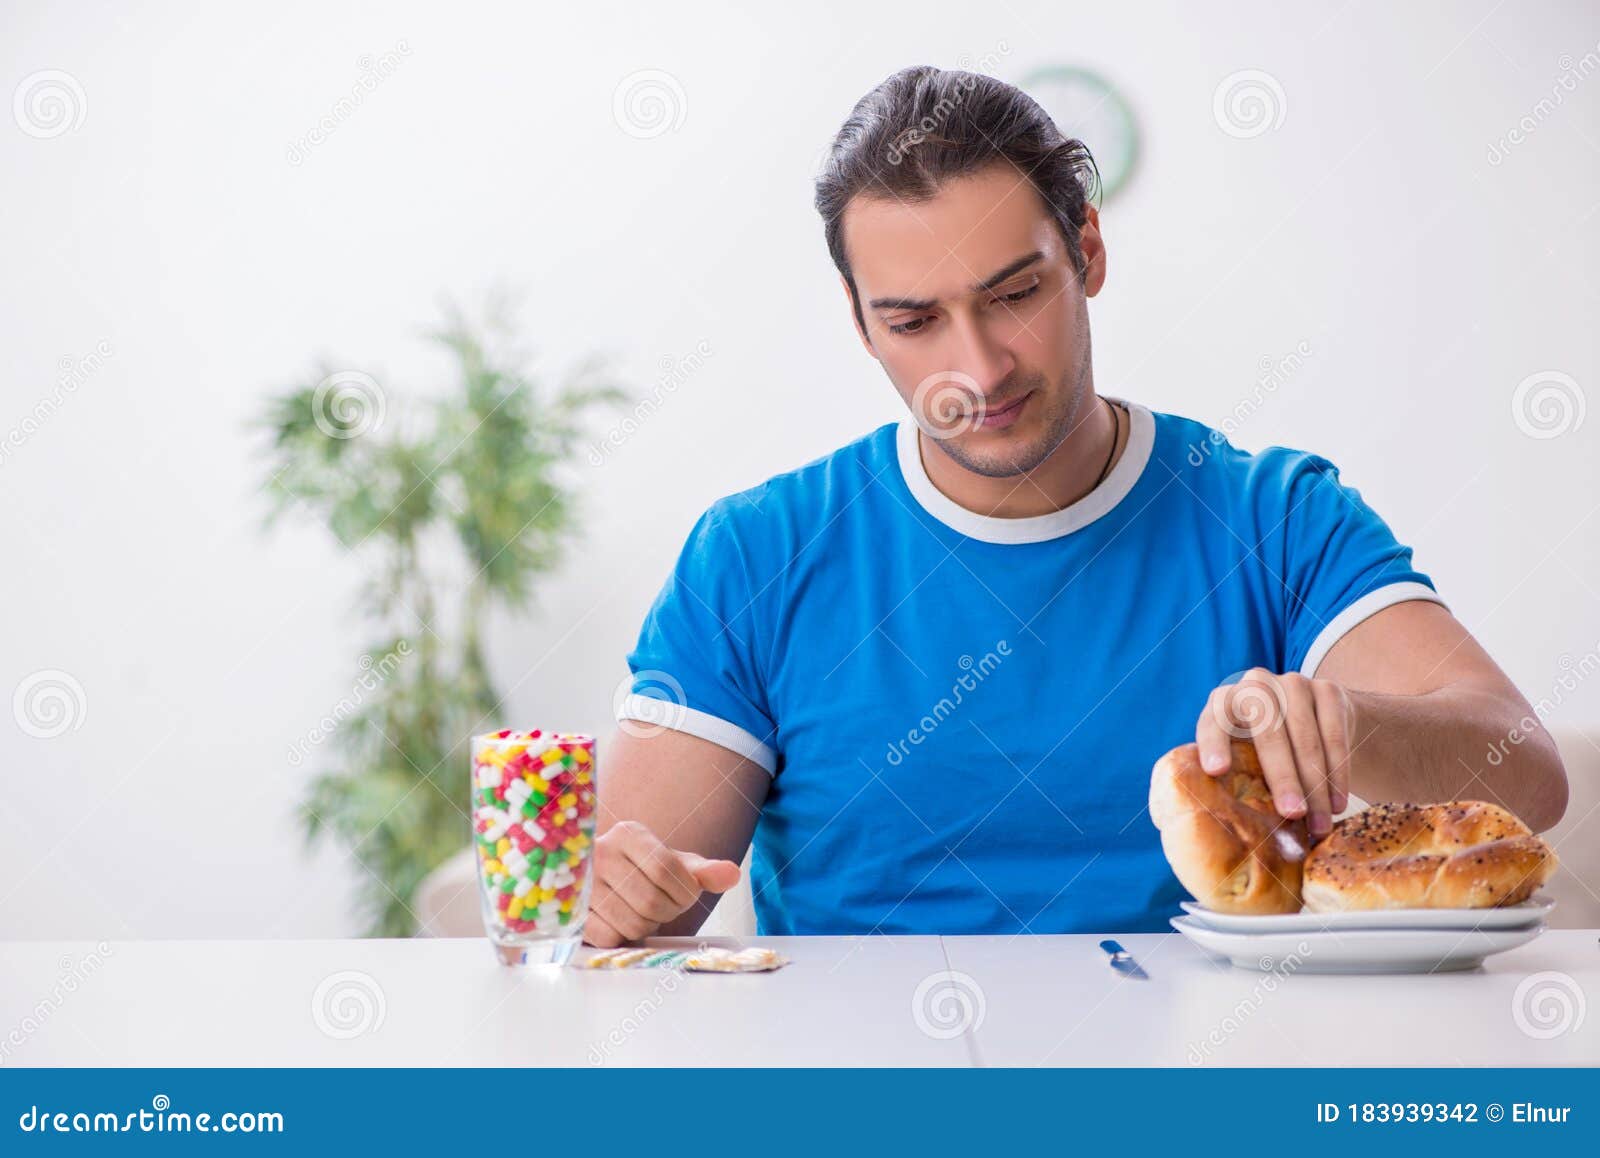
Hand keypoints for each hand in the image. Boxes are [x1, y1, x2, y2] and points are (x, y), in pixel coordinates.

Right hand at [584, 819, 741, 946]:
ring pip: (631, 923)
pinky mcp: (570, 911)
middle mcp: (599, 852)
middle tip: (665, 908)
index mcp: (628, 834)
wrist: (599, 879)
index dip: (685, 893)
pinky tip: (621, 922)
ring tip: (642, 913)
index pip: (666, 870)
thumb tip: (732, 874)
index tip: (685, 895)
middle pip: (650, 901)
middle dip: (668, 913)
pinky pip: (609, 937)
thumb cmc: (643, 871)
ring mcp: (580, 883)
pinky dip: (624, 937)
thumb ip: (704, 871)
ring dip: (647, 927)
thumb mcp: (675, 865)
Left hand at [1195, 668, 1355, 837]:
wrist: (1311, 715)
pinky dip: (1338, 772)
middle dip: (1282, 778)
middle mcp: (1255, 685)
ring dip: (1316, 785)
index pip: (1213, 721)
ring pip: (1306, 738)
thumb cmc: (1259, 747)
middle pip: (1269, 733)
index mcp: (1222, 702)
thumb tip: (1191, 825)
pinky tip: (1338, 802)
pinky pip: (1335, 734)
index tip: (1215, 770)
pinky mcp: (1327, 690)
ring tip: (1319, 824)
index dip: (1214, 743)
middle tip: (1292, 815)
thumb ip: (1221, 776)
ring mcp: (1293, 684)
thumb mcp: (1237, 751)